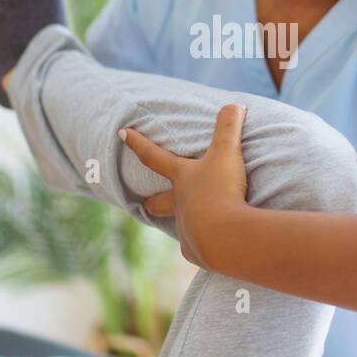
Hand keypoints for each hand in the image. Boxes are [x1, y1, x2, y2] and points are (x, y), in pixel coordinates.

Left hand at [118, 103, 249, 269]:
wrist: (226, 236)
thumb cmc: (221, 189)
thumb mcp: (228, 153)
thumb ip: (229, 127)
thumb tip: (235, 104)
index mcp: (182, 178)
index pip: (154, 156)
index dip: (138, 143)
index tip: (121, 133)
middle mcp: (180, 204)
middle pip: (160, 202)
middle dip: (152, 201)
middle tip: (143, 203)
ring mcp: (186, 230)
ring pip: (180, 226)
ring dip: (184, 224)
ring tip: (192, 227)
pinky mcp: (197, 252)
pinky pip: (198, 249)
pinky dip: (204, 247)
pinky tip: (212, 249)